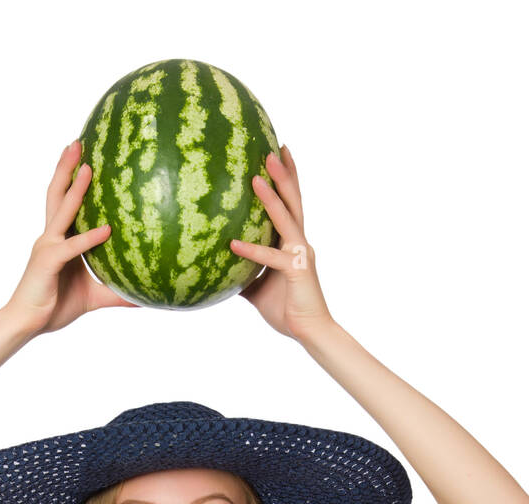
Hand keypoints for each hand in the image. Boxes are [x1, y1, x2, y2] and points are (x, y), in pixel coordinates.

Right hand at [5, 140, 138, 334]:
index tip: (84, 158)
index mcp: (59, 240)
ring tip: (86, 165)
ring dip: (74, 186)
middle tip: (78, 142)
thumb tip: (144, 298)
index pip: (65, 203)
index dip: (72, 180)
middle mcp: (50, 236)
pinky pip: (72, 246)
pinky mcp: (49, 262)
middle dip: (66, 167)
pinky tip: (107, 229)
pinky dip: (90, 237)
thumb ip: (115, 293)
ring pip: (61, 210)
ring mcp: (48, 246)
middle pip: (57, 194)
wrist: (27, 324)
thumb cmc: (54, 307)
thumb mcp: (93, 298)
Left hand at [230, 146, 332, 343]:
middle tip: (272, 147)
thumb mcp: (257, 290)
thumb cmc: (287, 310)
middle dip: (284, 173)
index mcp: (292, 244)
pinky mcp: (296, 271)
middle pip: (293, 200)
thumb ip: (242, 275)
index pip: (290, 205)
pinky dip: (251, 251)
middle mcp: (299, 243)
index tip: (278, 154)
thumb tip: (218, 270)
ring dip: (273, 195)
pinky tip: (233, 244)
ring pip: (286, 218)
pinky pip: (270, 259)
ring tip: (258, 174)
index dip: (286, 180)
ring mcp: (300, 254)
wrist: (310, 332)